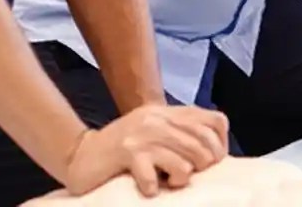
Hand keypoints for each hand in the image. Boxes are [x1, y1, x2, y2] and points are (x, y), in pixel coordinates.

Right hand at [65, 103, 228, 196]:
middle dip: (201, 168)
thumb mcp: (155, 132)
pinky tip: (146, 187)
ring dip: (179, 180)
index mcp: (169, 112)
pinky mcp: (127, 153)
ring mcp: (143, 135)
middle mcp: (158, 119)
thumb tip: (215, 154)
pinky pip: (154, 179)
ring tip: (166, 182)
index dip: (220, 146)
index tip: (209, 164)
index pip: (216, 121)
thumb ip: (181, 134)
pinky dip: (152, 189)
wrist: (82, 155)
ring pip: (186, 165)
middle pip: (205, 146)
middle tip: (183, 176)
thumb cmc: (123, 151)